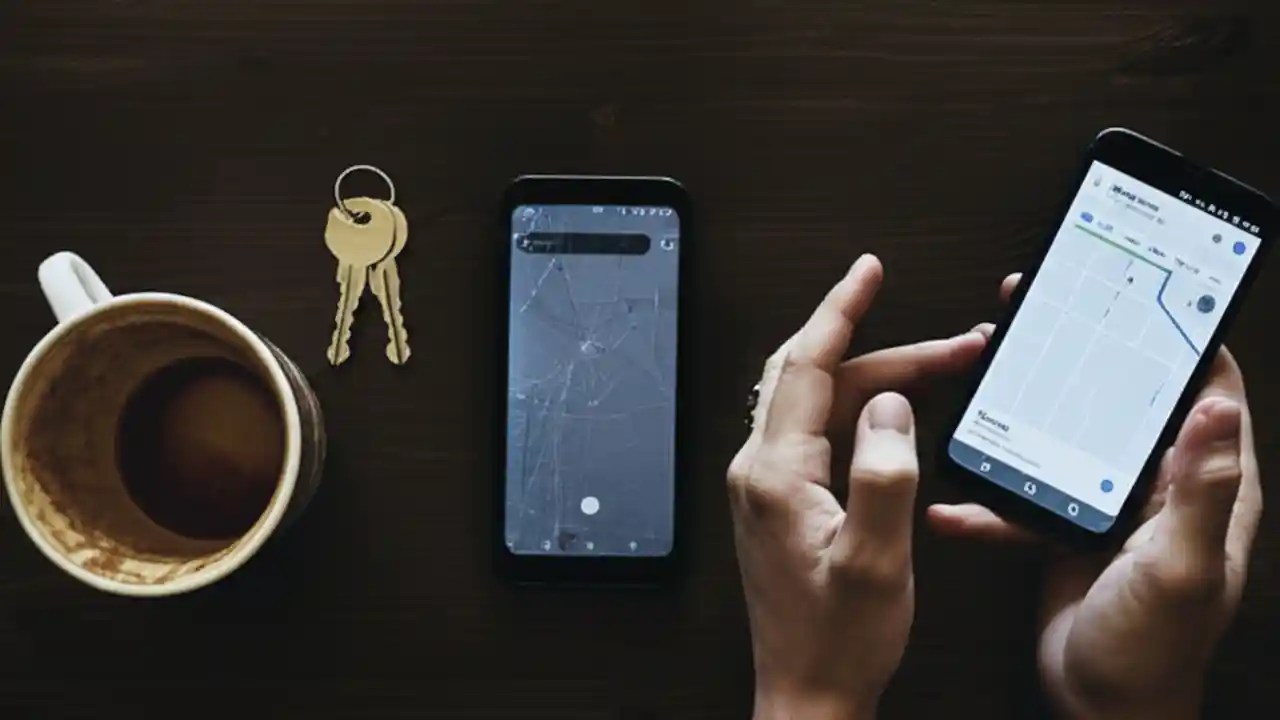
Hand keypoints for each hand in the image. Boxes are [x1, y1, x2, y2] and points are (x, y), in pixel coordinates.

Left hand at [728, 255, 988, 718]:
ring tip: (946, 371)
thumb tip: (888, 405)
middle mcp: (760, 470)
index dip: (840, 310)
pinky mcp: (782, 501)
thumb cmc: (837, 640)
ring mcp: (768, 485)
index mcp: (775, 474)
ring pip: (821, 403)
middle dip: (885, 350)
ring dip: (880, 381)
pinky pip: (820, 432)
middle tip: (954, 345)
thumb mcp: (877, 560)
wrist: (807, 694)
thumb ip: (884, 474)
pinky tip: (901, 414)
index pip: (804, 365)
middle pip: (817, 378)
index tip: (867, 271)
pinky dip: (863, 411)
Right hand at [929, 274, 1261, 719]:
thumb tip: (1215, 403)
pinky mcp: (1063, 534)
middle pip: (1123, 404)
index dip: (1180, 341)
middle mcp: (1158, 491)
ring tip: (989, 379)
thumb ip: (1200, 486)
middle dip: (1085, 359)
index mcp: (1201, 490)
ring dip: (1026, 416)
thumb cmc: (1153, 650)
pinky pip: (1021, 502)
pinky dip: (985, 504)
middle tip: (1045, 316)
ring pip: (1066, 441)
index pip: (1206, 393)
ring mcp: (1106, 510)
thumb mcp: (1179, 565)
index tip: (1143, 297)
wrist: (1103, 710)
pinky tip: (953, 504)